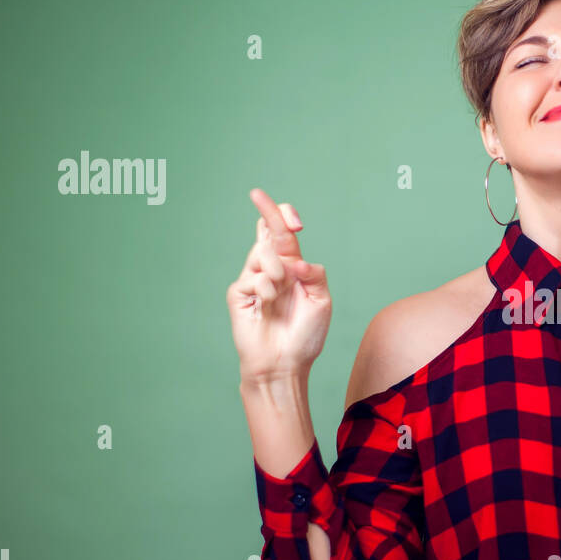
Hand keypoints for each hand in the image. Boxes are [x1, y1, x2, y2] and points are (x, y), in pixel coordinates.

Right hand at [227, 189, 331, 381]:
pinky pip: (255, 278)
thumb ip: (314, 274)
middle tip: (258, 195)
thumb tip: (295, 260)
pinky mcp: (238, 293)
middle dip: (270, 213)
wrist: (285, 364)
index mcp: (292, 267)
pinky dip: (267, 291)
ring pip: (264, 253)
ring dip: (278, 271)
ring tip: (281, 295)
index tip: (293, 217)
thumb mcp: (322, 301)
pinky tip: (267, 307)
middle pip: (268, 231)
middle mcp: (271, 269)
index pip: (284, 233)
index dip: (284, 217)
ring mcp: (253, 279)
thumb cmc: (306, 335)